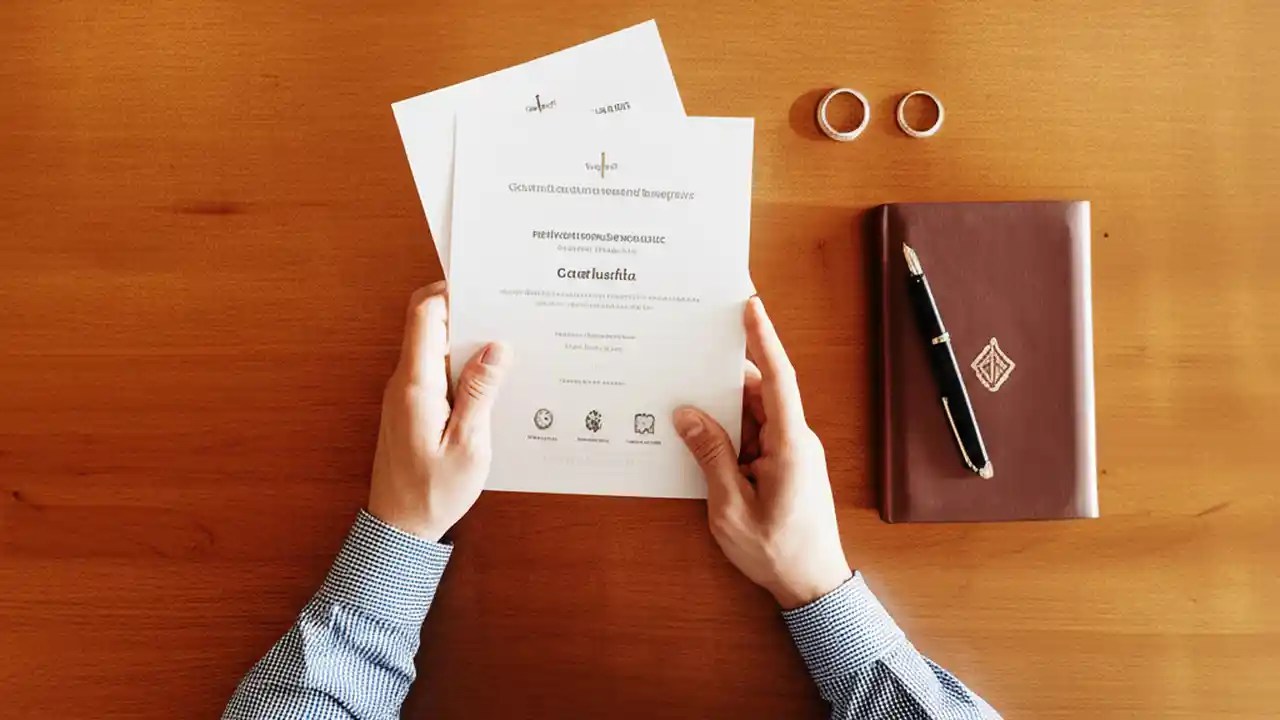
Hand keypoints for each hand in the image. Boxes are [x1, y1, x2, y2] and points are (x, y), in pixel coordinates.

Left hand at [368, 282, 511, 541]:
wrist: (399, 529)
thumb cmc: (433, 493)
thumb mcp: (468, 445)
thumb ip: (481, 392)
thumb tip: (495, 347)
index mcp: (416, 386)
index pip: (425, 315)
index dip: (451, 291)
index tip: (485, 286)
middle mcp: (405, 382)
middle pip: (429, 324)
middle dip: (466, 312)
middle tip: (506, 312)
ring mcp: (406, 394)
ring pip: (435, 347)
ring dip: (468, 342)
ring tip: (508, 346)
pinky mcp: (413, 408)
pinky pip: (437, 372)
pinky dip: (463, 368)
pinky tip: (492, 382)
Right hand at [673, 297, 850, 608]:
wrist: (813, 585)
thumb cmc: (776, 552)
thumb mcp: (731, 508)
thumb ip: (711, 457)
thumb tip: (688, 415)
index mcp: (790, 445)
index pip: (777, 379)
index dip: (763, 339)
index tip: (750, 305)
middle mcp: (795, 441)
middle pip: (759, 392)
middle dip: (725, 371)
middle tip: (693, 344)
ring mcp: (791, 452)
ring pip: (753, 413)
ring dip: (722, 406)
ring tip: (684, 391)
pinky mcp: (783, 465)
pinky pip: (753, 434)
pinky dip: (728, 430)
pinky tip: (698, 433)